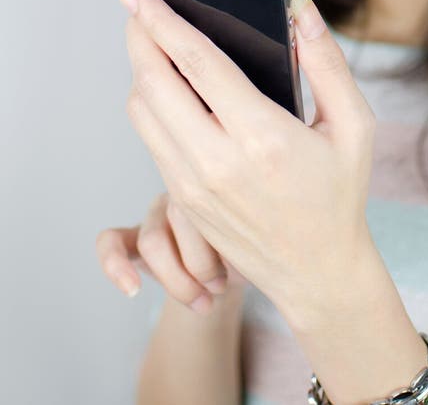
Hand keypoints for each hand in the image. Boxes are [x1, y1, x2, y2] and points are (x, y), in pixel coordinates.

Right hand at [95, 191, 248, 314]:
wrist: (231, 270)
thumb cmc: (247, 251)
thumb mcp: (257, 241)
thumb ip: (250, 231)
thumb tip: (246, 242)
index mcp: (214, 186)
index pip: (211, 198)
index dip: (220, 244)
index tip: (236, 274)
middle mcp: (181, 193)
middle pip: (180, 219)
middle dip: (203, 264)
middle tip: (221, 288)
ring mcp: (154, 214)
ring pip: (152, 241)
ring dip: (178, 280)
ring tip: (204, 303)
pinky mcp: (131, 237)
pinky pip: (108, 242)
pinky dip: (115, 266)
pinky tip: (132, 289)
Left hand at [112, 0, 376, 326]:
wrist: (317, 272)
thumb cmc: (338, 193)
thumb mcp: (353, 125)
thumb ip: (327, 61)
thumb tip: (299, 7)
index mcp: (263, 137)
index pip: (197, 63)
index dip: (161, 20)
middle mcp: (217, 162)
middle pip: (154, 82)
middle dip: (138, 35)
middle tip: (135, 6)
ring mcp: (193, 185)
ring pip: (142, 111)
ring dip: (139, 69)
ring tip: (150, 41)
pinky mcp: (182, 201)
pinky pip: (150, 139)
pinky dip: (149, 103)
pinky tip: (167, 85)